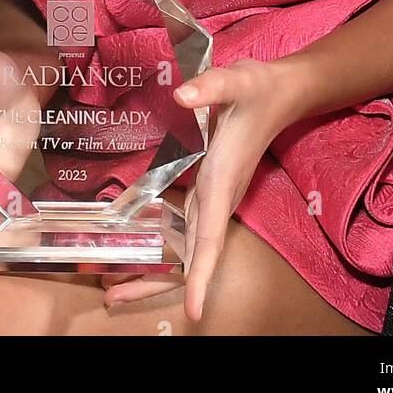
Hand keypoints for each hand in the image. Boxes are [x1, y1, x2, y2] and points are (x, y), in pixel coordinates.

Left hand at [102, 57, 308, 320]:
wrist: (279, 93)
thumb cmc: (258, 89)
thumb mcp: (235, 81)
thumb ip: (209, 88)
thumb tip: (182, 96)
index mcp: (222, 182)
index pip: (211, 238)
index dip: (202, 275)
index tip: (194, 311)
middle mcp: (217, 196)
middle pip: (192, 255)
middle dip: (157, 282)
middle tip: (113, 298)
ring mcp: (213, 195)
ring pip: (186, 245)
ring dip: (155, 269)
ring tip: (116, 288)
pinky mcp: (208, 187)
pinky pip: (185, 227)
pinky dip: (164, 245)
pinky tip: (143, 251)